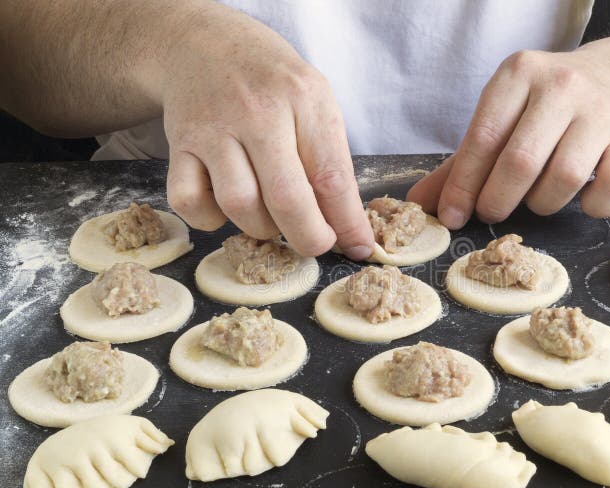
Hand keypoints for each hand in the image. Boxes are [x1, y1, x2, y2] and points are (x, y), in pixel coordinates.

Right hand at [163, 8, 372, 258]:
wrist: (204, 44)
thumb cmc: (271, 83)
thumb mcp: (314, 103)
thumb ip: (331, 160)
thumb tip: (347, 228)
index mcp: (303, 100)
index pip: (332, 176)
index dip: (347, 223)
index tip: (357, 247)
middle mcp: (257, 113)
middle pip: (287, 199)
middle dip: (308, 238)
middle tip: (315, 244)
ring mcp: (213, 130)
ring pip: (239, 206)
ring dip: (262, 229)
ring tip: (272, 218)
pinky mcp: (179, 144)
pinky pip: (190, 202)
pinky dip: (210, 220)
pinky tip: (226, 208)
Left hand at [407, 50, 609, 227]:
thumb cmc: (542, 110)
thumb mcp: (500, 120)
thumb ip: (460, 164)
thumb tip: (419, 204)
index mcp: (518, 75)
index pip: (482, 138)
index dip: (463, 186)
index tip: (452, 217)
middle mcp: (561, 86)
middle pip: (521, 161)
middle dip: (498, 200)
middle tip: (492, 212)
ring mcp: (601, 111)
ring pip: (564, 179)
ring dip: (543, 204)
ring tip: (537, 197)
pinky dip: (592, 206)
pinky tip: (581, 198)